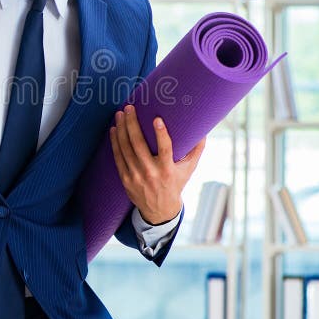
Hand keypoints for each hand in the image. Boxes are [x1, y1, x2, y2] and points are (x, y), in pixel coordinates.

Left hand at [109, 104, 205, 224]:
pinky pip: (118, 157)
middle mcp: (150, 173)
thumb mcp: (188, 170)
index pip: (165, 149)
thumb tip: (204, 131)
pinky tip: (114, 130)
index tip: (156, 118)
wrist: (159, 210)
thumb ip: (196, 150)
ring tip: (120, 114)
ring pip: (126, 149)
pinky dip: (115, 142)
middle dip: (132, 124)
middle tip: (129, 108)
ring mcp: (136, 176)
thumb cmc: (175, 184)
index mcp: (167, 170)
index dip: (161, 134)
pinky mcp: (125, 178)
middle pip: (138, 145)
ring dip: (121, 129)